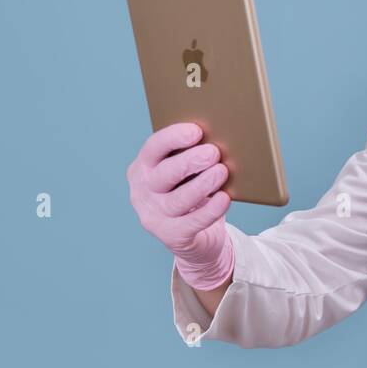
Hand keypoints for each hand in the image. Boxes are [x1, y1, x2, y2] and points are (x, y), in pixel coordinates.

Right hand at [127, 122, 234, 290]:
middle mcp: (142, 191)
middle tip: (214, 152)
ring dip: (201, 184)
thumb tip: (220, 138)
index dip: (173, 138)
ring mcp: (153, 216)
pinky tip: (224, 198)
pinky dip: (210, 210)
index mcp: (143, 168)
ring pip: (177, 200)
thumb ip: (193, 156)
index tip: (196, 131)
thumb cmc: (193, 191)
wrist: (197, 236)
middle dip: (189, 161)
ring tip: (222, 172)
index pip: (153, 148)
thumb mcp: (187, 172)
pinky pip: (192, 222)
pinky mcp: (171, 236)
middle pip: (163, 174)